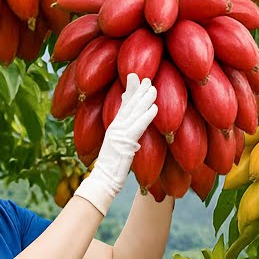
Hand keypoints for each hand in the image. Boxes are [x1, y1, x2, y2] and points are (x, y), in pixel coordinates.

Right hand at [73, 73, 156, 214]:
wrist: (104, 181)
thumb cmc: (113, 168)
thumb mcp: (119, 148)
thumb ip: (126, 137)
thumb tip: (133, 134)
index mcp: (114, 127)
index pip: (123, 105)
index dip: (130, 90)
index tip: (135, 77)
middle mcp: (115, 127)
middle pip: (128, 104)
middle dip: (138, 89)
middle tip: (146, 76)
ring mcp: (119, 134)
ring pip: (134, 112)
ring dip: (144, 99)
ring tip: (153, 87)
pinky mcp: (124, 143)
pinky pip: (138, 128)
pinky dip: (146, 117)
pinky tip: (154, 109)